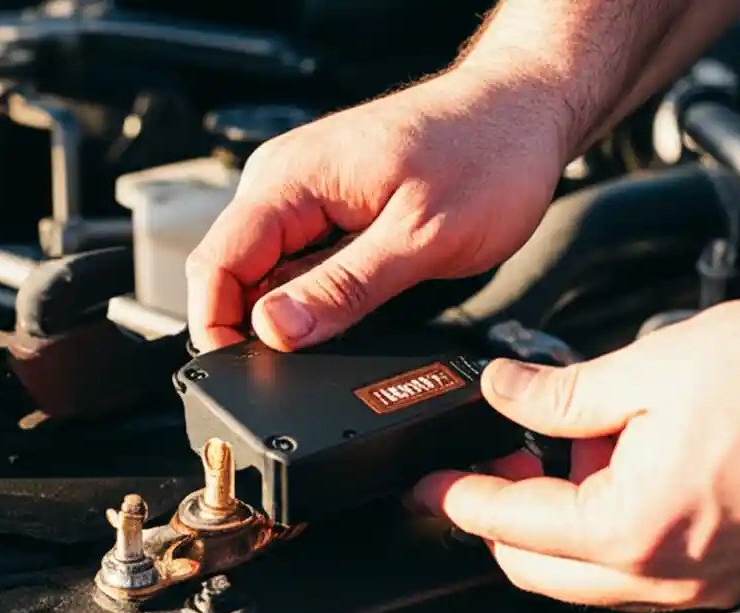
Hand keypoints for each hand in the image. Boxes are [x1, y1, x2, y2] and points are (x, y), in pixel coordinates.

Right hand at [185, 69, 570, 351]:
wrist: (523, 111)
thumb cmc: (487, 155)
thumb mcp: (421, 238)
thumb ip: (342, 288)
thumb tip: (273, 330)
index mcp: (291, 178)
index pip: (216, 262)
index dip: (216, 327)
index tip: (244, 374)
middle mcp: (285, 181)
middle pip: (232, 272)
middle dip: (254, 327)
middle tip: (307, 363)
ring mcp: (303, 193)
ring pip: (265, 273)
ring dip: (290, 312)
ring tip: (344, 321)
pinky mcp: (326, 207)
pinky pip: (297, 262)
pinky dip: (314, 294)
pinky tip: (349, 302)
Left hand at [413, 300, 739, 610]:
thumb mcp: (651, 369)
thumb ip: (559, 391)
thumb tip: (502, 390)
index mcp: (629, 527)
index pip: (510, 523)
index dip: (456, 497)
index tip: (426, 484)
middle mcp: (661, 573)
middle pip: (538, 568)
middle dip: (498, 517)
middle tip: (485, 463)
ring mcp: (698, 581)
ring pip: (588, 573)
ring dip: (553, 523)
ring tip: (565, 447)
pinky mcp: (728, 571)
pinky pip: (638, 566)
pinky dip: (606, 527)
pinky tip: (619, 467)